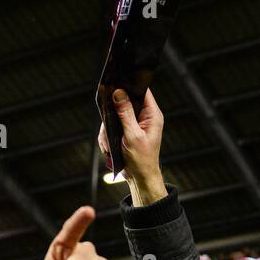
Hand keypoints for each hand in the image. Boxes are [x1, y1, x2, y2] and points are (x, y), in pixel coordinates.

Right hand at [98, 89, 166, 205]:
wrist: (140, 178)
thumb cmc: (142, 160)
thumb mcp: (132, 135)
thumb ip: (125, 113)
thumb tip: (119, 92)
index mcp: (152, 115)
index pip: (142, 91)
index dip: (130, 84)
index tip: (116, 80)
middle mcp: (144, 117)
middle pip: (124, 101)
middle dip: (113, 114)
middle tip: (110, 126)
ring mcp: (134, 124)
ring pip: (114, 116)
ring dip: (108, 130)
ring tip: (111, 145)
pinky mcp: (125, 131)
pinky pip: (111, 127)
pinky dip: (107, 137)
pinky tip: (110, 148)